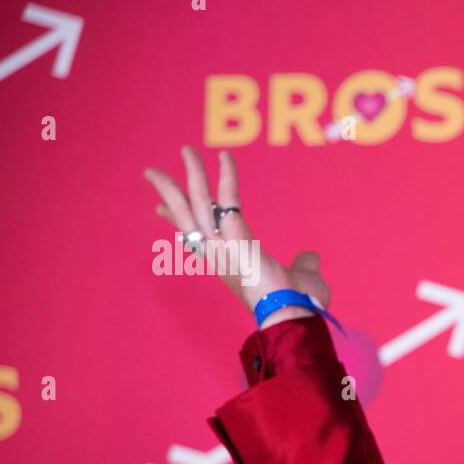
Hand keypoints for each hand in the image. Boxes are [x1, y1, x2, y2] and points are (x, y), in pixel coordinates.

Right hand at [143, 145, 331, 326]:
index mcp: (228, 264)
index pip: (195, 236)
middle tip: (152, 172)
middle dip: (169, 191)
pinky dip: (227, 177)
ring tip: (186, 149)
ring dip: (192, 173)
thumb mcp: (302, 279)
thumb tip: (311, 257)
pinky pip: (228, 199)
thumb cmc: (299, 303)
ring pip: (196, 202)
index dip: (176, 221)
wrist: (295, 313)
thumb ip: (304, 264)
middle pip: (185, 215)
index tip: (160, 208)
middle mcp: (218, 254)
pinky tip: (226, 157)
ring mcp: (222, 246)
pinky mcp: (235, 236)